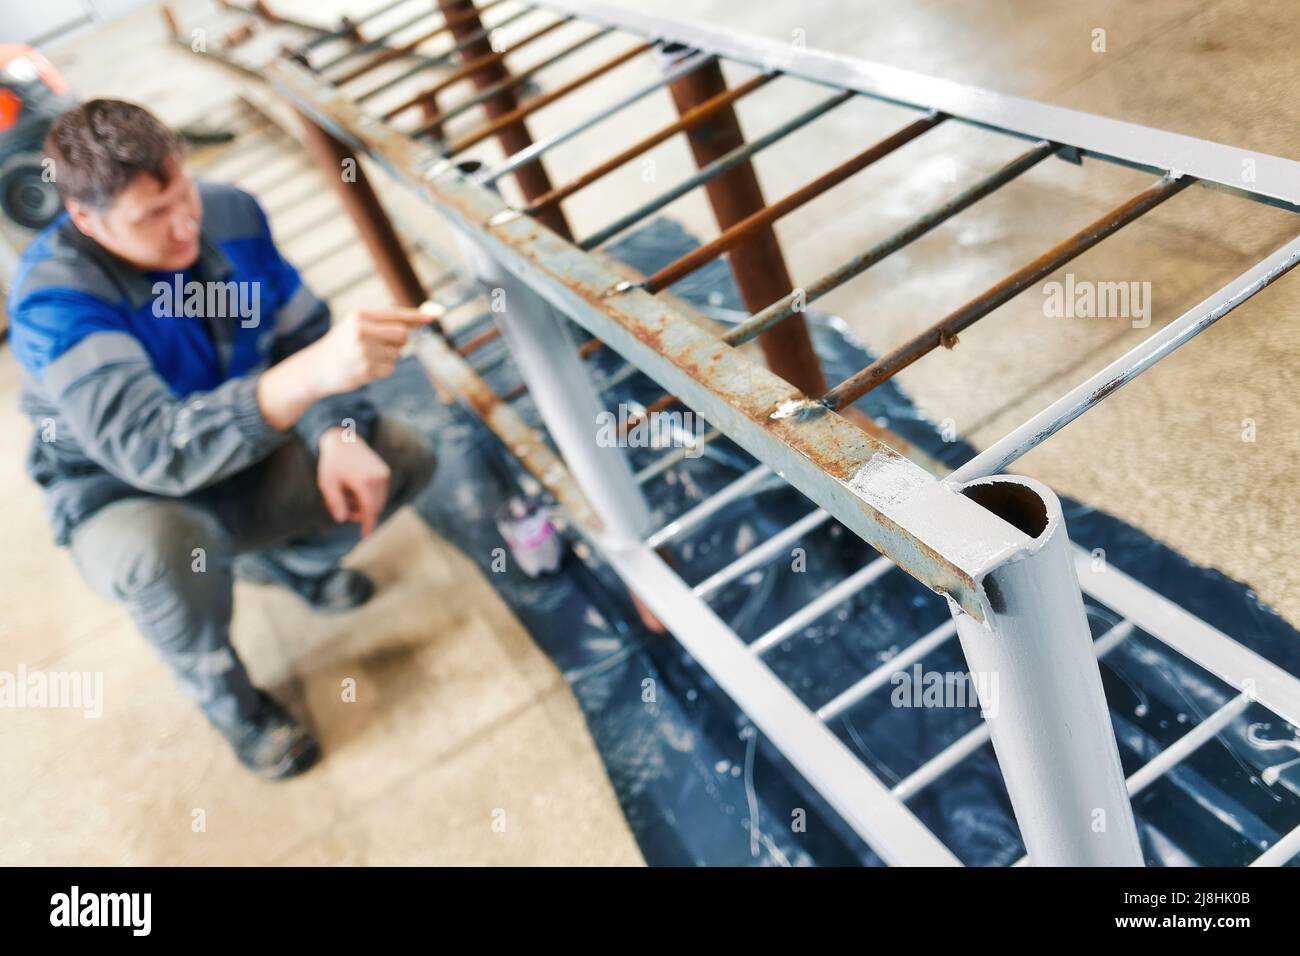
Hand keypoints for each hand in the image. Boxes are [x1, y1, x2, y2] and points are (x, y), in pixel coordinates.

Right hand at [306, 307, 432, 395]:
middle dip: (399, 341)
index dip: (415, 317)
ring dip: (387, 357)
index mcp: (359, 316)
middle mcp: (362, 331)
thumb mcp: (356, 325)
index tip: (431, 317)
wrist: (316, 368)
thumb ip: (384, 322)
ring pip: (397, 353)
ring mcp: (365, 352)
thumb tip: (418, 320)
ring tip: (366, 356)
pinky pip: (390, 369)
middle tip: (383, 344)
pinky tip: (366, 367)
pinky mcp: (367, 370)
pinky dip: (383, 369)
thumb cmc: (341, 344)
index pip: (395, 315)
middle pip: (402, 335)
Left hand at [316, 428, 390, 537]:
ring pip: (379, 501)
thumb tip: (342, 520)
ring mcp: (384, 474)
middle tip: (344, 508)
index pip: (370, 510)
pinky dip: (370, 497)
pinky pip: (380, 493)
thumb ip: (335, 503)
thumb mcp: (327, 483)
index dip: (368, 525)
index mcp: (364, 481)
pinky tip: (355, 489)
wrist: (344, 440)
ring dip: (365, 505)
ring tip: (348, 495)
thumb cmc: (332, 462)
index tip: (364, 536)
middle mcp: (378, 478)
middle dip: (362, 513)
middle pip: (375, 507)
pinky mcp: (385, 472)